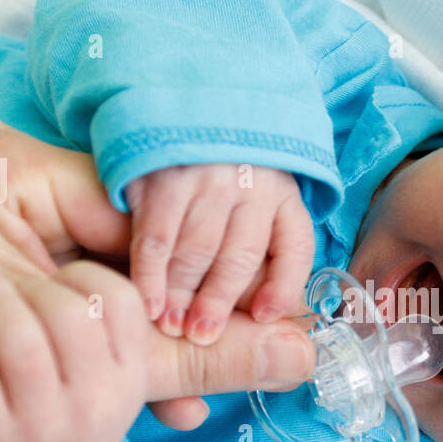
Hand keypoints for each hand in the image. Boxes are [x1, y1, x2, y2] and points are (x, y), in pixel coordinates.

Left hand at [0, 261, 148, 441]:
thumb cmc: (75, 401)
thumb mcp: (114, 365)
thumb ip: (118, 313)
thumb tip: (135, 231)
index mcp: (129, 376)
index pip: (120, 301)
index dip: (82, 274)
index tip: (54, 274)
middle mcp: (96, 406)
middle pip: (70, 313)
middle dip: (30, 283)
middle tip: (1, 274)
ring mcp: (43, 426)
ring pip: (21, 337)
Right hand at [125, 164, 313, 343]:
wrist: (172, 105)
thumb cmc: (217, 172)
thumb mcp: (253, 194)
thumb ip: (263, 246)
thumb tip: (276, 322)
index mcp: (281, 193)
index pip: (294, 246)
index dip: (283, 287)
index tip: (265, 317)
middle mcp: (250, 183)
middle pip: (240, 258)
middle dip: (219, 304)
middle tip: (202, 335)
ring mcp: (206, 178)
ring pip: (196, 253)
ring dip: (182, 297)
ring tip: (172, 328)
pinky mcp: (162, 177)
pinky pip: (156, 240)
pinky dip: (150, 278)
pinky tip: (148, 305)